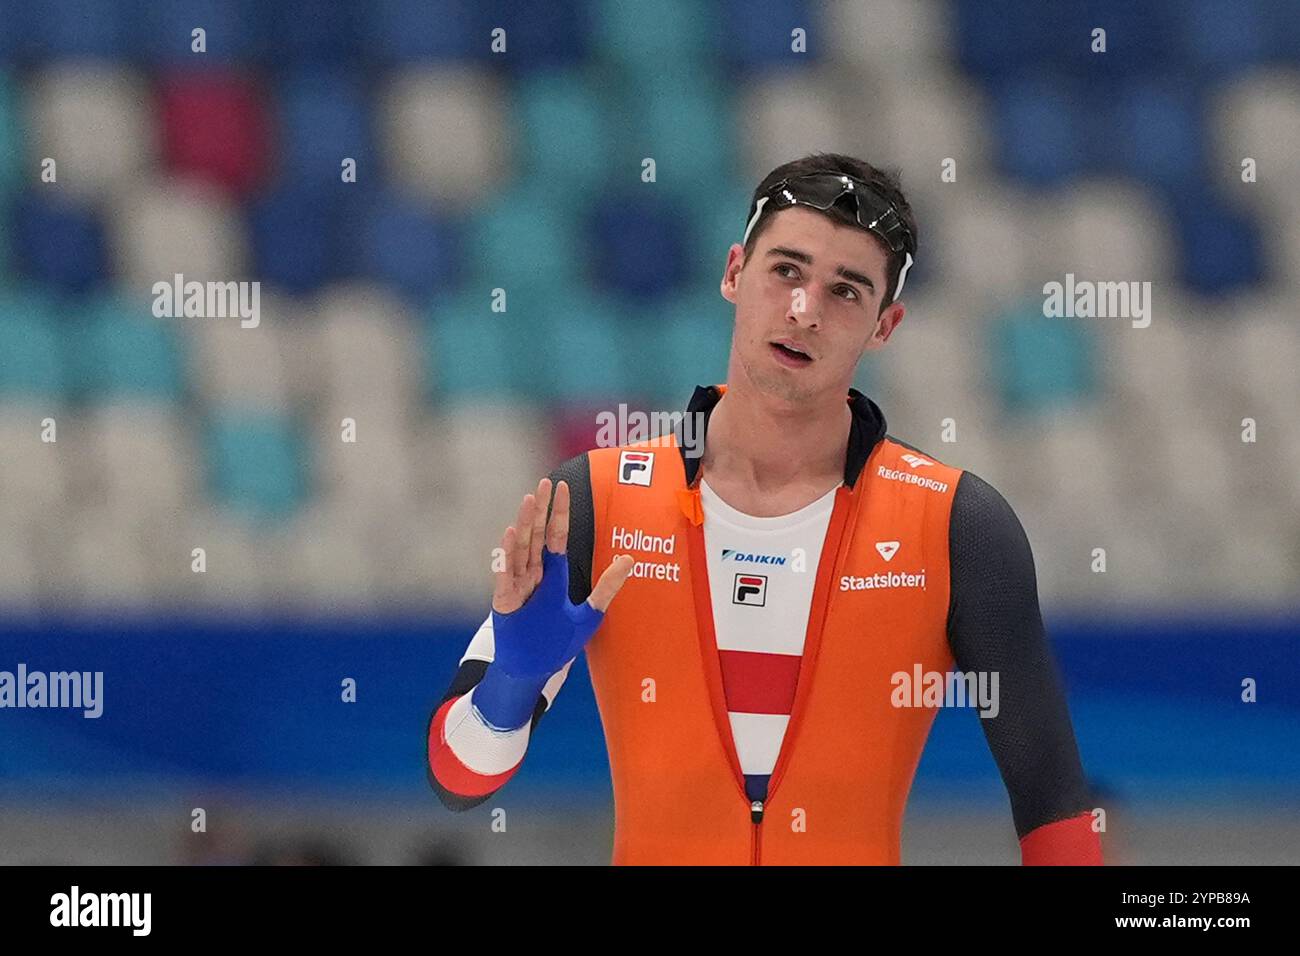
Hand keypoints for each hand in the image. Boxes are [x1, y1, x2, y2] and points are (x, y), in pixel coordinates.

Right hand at [489, 477, 634, 677]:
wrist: (533, 669)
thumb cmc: (557, 642)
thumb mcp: (590, 612)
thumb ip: (608, 585)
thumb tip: (630, 558)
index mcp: (552, 574)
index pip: (555, 535)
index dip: (558, 512)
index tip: (561, 488)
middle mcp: (534, 574)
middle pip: (537, 535)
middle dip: (541, 510)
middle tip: (545, 484)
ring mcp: (518, 585)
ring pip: (521, 548)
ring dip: (524, 524)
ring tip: (529, 500)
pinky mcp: (505, 600)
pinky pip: (506, 574)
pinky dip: (507, 554)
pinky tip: (509, 534)